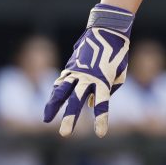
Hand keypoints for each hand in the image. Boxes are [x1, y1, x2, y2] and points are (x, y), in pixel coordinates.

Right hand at [44, 4, 133, 136]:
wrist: (107, 30)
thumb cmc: (118, 53)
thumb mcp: (119, 74)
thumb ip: (107, 90)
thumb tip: (90, 103)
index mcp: (104, 81)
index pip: (102, 105)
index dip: (101, 119)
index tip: (100, 134)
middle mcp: (88, 77)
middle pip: (77, 101)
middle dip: (70, 118)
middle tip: (64, 134)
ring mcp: (77, 71)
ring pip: (62, 91)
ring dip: (53, 106)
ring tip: (46, 119)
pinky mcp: (71, 66)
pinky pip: (62, 82)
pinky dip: (57, 92)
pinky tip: (52, 104)